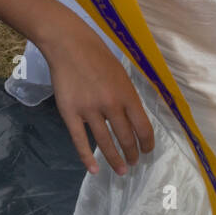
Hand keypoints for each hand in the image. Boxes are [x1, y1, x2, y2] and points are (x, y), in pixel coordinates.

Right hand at [42, 22, 153, 175]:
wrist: (69, 44)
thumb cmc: (97, 55)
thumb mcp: (121, 73)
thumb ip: (127, 96)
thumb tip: (134, 119)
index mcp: (127, 94)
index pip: (142, 127)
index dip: (147, 143)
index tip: (147, 151)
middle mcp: (111, 105)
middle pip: (126, 138)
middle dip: (132, 154)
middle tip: (134, 162)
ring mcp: (89, 110)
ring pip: (105, 142)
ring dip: (115, 159)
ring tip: (121, 170)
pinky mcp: (70, 113)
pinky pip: (80, 140)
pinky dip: (87, 158)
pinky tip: (94, 169)